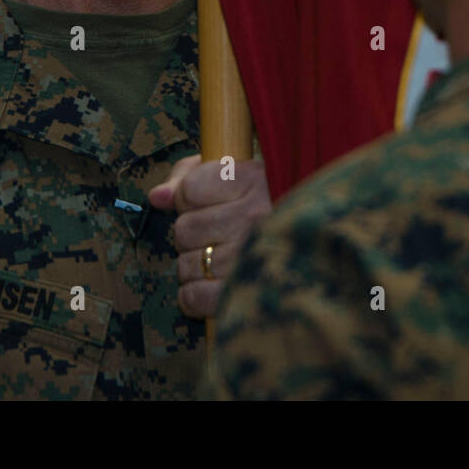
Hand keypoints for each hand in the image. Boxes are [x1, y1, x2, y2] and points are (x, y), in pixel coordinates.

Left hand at [148, 153, 271, 317]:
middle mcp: (254, 216)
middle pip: (185, 229)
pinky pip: (195, 296)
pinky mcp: (248, 291)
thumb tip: (157, 198)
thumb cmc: (262, 201)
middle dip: (191, 234)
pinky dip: (193, 295)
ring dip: (194, 265)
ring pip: (188, 263)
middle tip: (214, 234)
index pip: (189, 190)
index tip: (206, 202)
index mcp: (252, 178)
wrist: (311, 236)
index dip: (187, 198)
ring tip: (217, 259)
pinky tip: (210, 284)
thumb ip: (187, 176)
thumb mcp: (230, 171)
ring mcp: (251, 255)